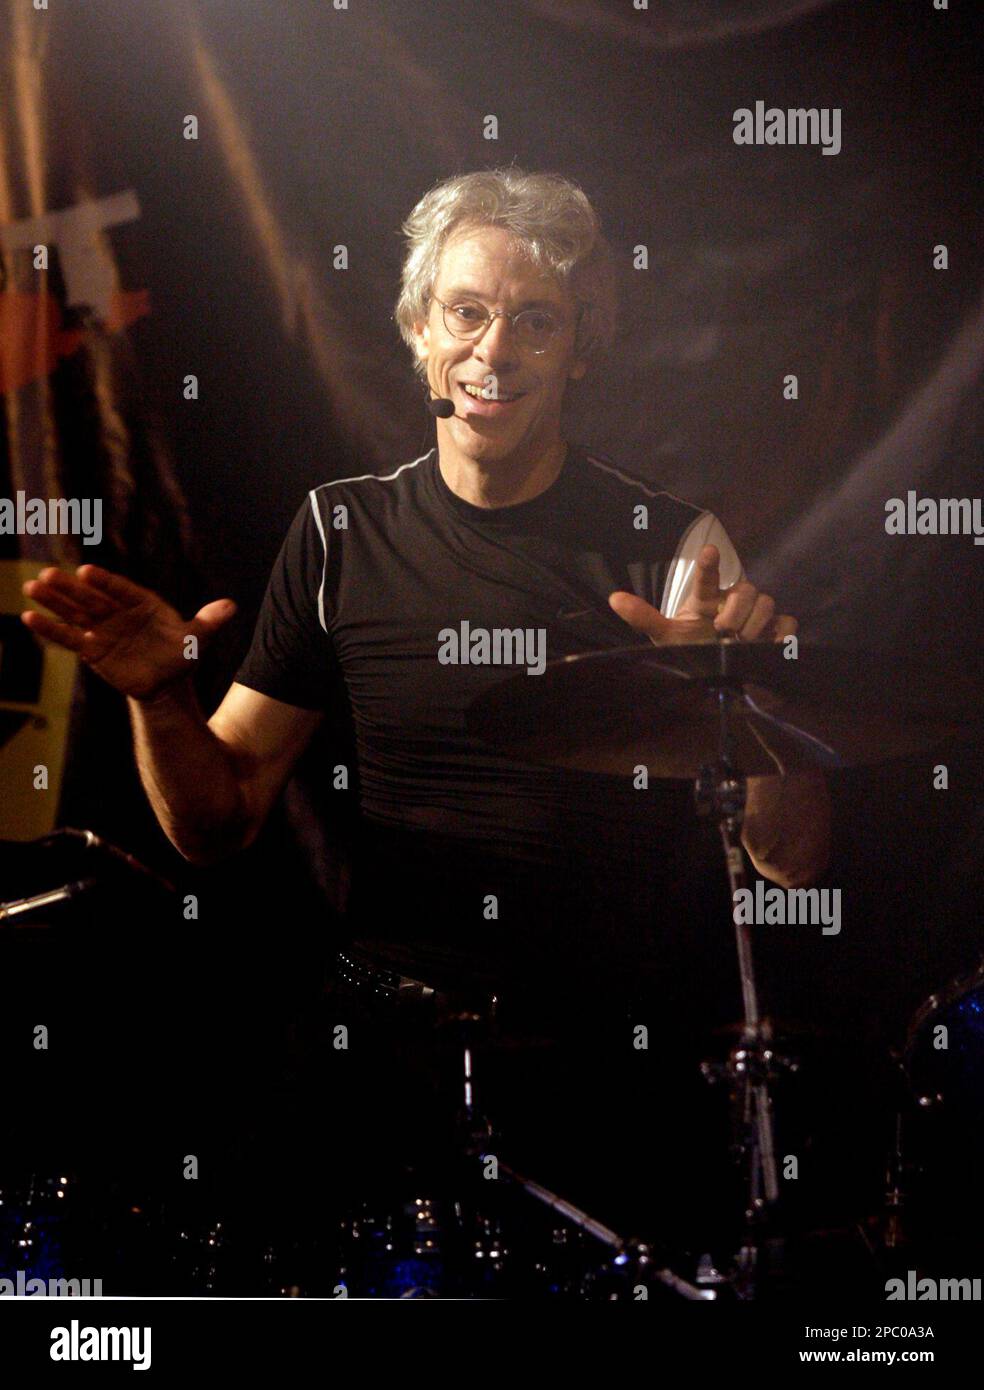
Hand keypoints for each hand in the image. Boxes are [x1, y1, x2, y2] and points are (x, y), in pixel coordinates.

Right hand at [21, 565, 235, 701]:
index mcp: (143, 603)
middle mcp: (119, 612)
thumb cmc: (182, 655)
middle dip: (70, 589)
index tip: (86, 572)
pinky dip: (50, 630)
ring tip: (31, 587)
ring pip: (75, 613)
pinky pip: (69, 638)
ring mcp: (103, 629)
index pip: (120, 590)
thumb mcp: (198, 639)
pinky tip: (28, 618)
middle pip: (92, 598)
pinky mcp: (92, 648)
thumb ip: (209, 622)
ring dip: (53, 602)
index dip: (104, 582)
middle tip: (48, 575)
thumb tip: (231, 606)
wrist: (166, 682)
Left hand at [608, 544, 797, 645]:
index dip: (710, 565)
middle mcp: (732, 602)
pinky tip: (766, 645)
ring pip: (767, 602)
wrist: (715, 679)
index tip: (709, 551)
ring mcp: (756, 616)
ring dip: (754, 623)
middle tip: (724, 630)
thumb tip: (614, 599)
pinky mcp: (776, 631)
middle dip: (736, 609)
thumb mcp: (666, 637)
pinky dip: (779, 633)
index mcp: (705, 600)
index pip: (708, 577)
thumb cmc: (690, 651)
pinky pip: (787, 622)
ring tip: (740, 642)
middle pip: (746, 589)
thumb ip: (643, 617)